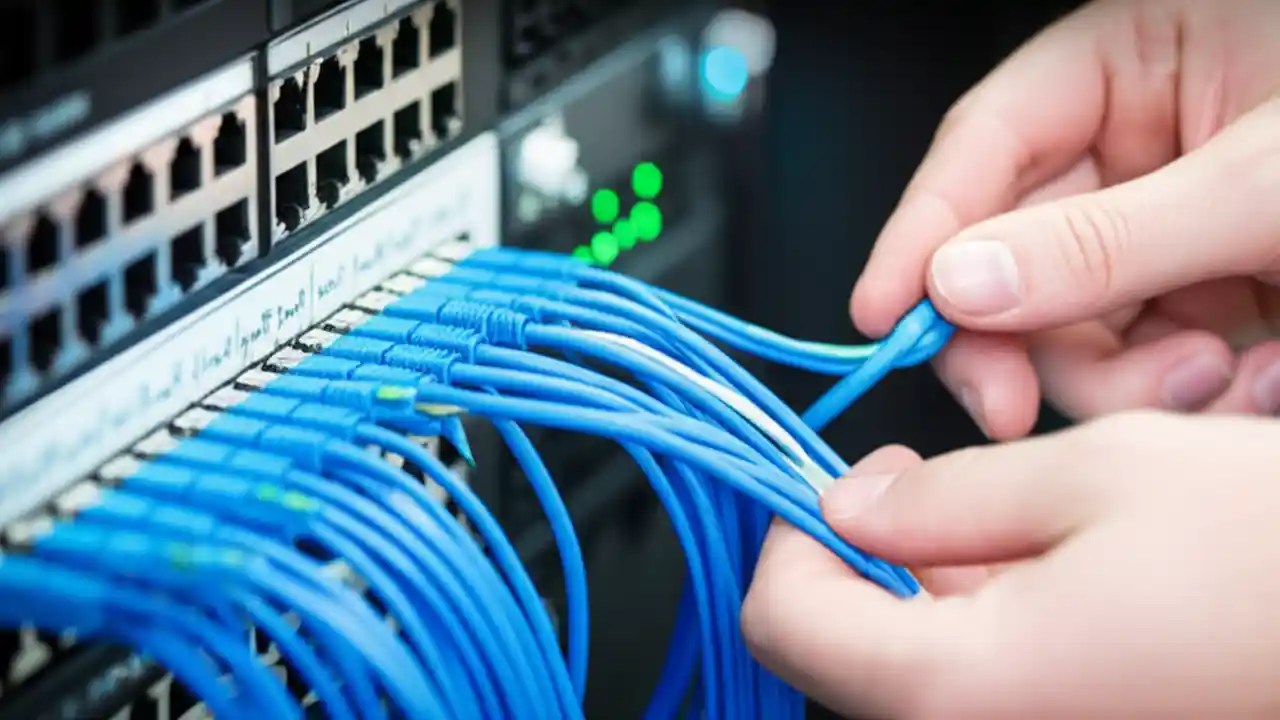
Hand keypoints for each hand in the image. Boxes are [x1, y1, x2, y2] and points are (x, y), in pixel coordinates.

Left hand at [741, 413, 1279, 718]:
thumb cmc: (1273, 553)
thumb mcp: (1095, 474)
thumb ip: (943, 498)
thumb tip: (848, 505)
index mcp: (963, 687)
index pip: (787, 623)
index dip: (790, 538)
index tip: (829, 482)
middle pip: (847, 656)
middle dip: (864, 562)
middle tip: (921, 484)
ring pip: (917, 674)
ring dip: (927, 592)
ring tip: (1008, 517)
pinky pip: (991, 692)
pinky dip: (986, 628)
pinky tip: (1048, 572)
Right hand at [852, 0, 1279, 438]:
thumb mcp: (1265, 178)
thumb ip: (1106, 236)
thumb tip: (964, 281)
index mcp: (1134, 58)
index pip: (986, 145)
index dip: (920, 231)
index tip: (880, 314)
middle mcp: (1141, 140)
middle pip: (1018, 250)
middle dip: (1028, 336)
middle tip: (1019, 403)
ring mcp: (1176, 219)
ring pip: (1081, 319)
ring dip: (1125, 377)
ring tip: (1211, 385)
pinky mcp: (1219, 286)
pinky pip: (1155, 350)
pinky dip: (1187, 392)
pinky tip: (1246, 390)